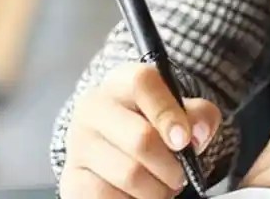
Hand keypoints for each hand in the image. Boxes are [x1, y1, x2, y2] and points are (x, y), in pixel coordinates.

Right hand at [60, 63, 221, 198]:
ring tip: (161, 187)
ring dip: (157, 190)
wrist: (112, 145)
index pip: (143, 84)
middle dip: (170, 165)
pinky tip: (137, 195)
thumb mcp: (178, 110)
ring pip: (130, 174)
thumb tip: (197, 131)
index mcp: (121, 82)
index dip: (168, 113)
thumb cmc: (151, 125)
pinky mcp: (71, 179)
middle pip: (140, 138)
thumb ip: (198, 114)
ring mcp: (78, 144)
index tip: (184, 141)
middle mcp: (93, 108)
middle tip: (179, 175)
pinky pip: (108, 198)